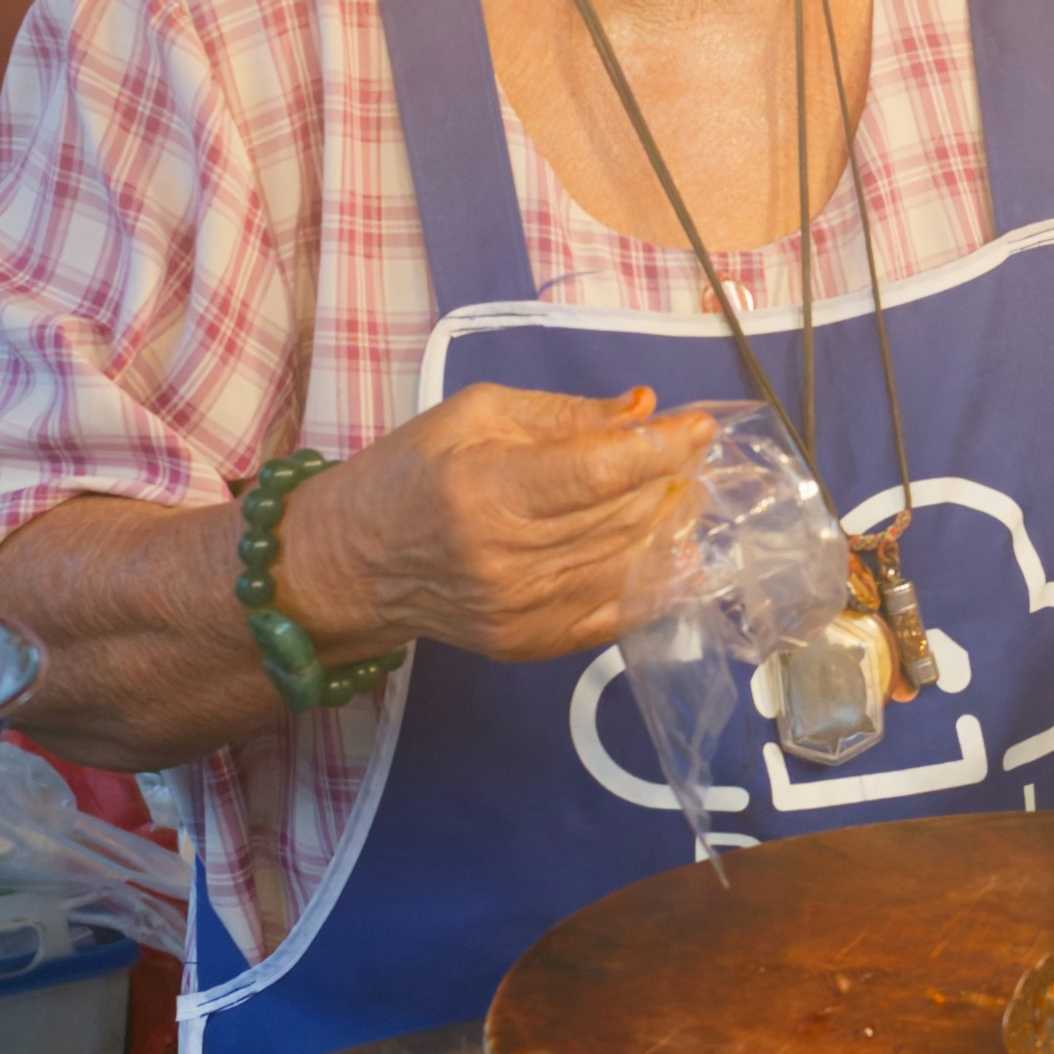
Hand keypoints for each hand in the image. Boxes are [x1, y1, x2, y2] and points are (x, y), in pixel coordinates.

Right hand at [281, 385, 716, 664]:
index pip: (599, 471)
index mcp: (487, 490)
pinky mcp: (529, 643)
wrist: (354, 563)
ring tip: (678, 494)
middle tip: (686, 453)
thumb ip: (563, 415)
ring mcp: (521, 609)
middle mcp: (507, 558)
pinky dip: (657, 583)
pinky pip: (616, 615)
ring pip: (629, 563)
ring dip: (667, 526)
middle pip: (622, 516)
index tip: (699, 427)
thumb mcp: (474, 415)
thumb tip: (642, 410)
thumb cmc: (410, 474)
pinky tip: (675, 553)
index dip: (660, 448)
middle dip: (668, 480)